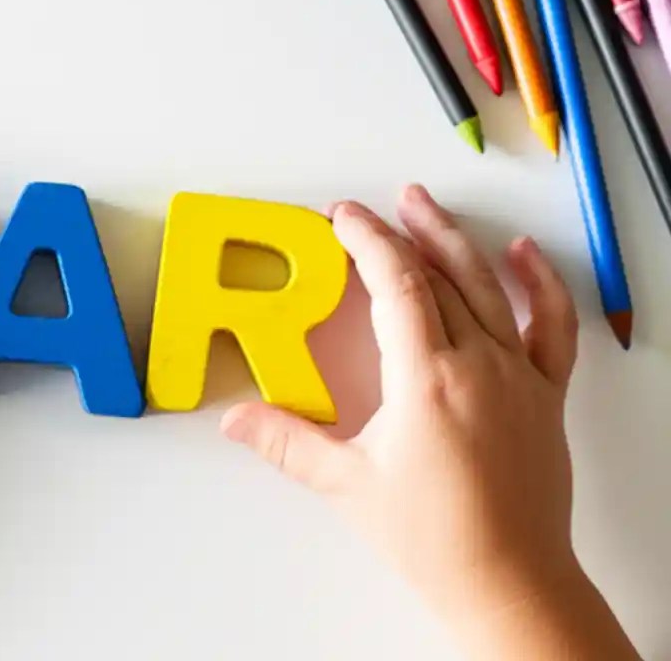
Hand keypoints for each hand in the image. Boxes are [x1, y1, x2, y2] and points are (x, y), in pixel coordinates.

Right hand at [221, 186, 635, 656]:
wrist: (507, 579)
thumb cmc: (433, 538)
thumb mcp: (347, 485)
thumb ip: (286, 442)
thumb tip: (233, 419)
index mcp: (427, 380)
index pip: (396, 285)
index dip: (366, 242)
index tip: (342, 217)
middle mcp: (478, 365)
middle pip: (436, 276)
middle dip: (396, 234)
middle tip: (367, 209)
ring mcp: (517, 375)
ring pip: (485, 286)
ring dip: (452, 240)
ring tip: (423, 205)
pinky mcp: (544, 393)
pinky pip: (549, 325)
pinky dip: (538, 284)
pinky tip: (521, 254)